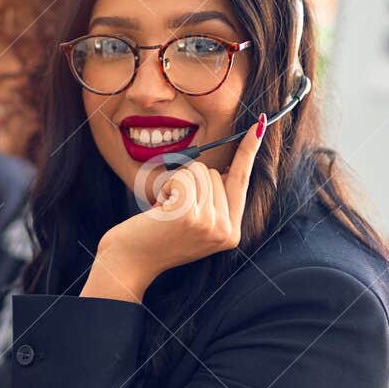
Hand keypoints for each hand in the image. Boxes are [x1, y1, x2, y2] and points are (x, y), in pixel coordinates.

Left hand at [83, 112, 264, 302]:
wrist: (129, 264)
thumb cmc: (156, 238)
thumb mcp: (194, 222)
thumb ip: (214, 201)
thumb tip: (228, 168)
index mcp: (231, 233)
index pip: (243, 181)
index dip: (249, 150)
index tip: (259, 123)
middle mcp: (227, 231)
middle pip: (215, 172)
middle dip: (190, 183)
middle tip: (174, 212)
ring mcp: (211, 224)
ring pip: (200, 172)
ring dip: (177, 185)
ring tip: (167, 213)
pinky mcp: (191, 216)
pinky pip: (184, 176)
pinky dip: (167, 187)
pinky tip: (160, 210)